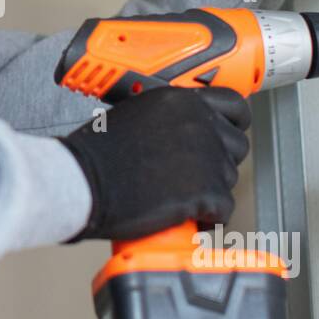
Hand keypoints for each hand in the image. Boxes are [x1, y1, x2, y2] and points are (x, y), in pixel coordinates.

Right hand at [58, 87, 250, 242]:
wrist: (82, 182)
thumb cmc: (96, 154)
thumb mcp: (133, 115)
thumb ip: (164, 119)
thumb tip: (180, 134)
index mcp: (180, 100)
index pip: (234, 105)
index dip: (233, 125)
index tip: (227, 136)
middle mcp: (198, 122)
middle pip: (236, 145)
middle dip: (219, 163)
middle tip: (195, 176)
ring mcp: (205, 155)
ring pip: (229, 179)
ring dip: (210, 191)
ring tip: (180, 198)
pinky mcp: (206, 190)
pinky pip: (224, 208)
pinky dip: (209, 218)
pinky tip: (186, 218)